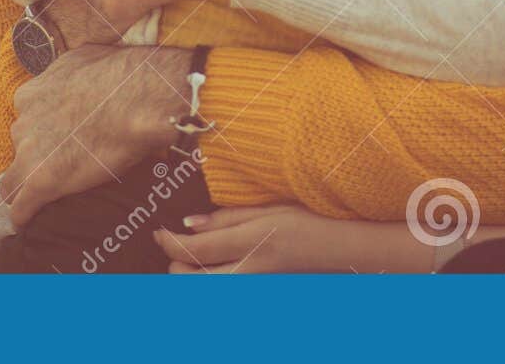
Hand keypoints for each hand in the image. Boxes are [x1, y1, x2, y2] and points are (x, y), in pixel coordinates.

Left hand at [0, 44, 193, 227]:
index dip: (43, 130)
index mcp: (32, 94)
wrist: (136, 98)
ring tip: (43, 198)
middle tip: (64, 161)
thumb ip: (73, 72)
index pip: (26, 118)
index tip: (59, 136)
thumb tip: (84, 71)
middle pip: (20, 147)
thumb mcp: (86, 59)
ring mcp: (29, 153)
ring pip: (13, 180)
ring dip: (27, 187)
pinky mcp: (40, 181)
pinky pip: (20, 208)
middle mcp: (24, 121)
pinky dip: (25, 215)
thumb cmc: (122, 75)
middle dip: (37, 155)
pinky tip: (30, 221)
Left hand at [154, 205, 433, 273]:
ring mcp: (258, 288)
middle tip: (175, 246)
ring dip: (191, 279)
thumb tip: (188, 223)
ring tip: (193, 259)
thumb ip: (227, 218)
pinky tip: (215, 271)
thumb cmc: (310, 222)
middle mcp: (252, 272)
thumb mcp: (269, 210)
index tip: (158, 231)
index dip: (168, 241)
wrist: (346, 252)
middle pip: (192, 282)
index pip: (194, 250)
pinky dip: (213, 284)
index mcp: (252, 243)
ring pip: (207, 293)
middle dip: (176, 266)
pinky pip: (226, 293)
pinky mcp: (262, 294)